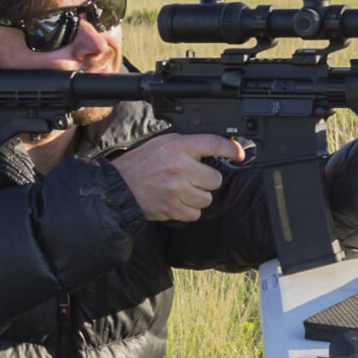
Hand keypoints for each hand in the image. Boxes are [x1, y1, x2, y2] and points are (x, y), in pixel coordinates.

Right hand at [109, 133, 246, 222]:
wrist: (119, 187)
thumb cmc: (142, 164)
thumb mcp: (163, 144)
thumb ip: (189, 145)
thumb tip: (217, 148)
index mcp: (178, 147)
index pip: (213, 144)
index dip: (231, 149)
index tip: (238, 154)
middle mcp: (179, 166)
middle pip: (215, 179)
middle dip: (206, 180)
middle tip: (191, 178)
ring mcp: (177, 189)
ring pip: (207, 198)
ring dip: (198, 197)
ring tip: (181, 191)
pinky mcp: (173, 208)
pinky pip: (196, 213)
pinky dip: (189, 211)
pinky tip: (177, 202)